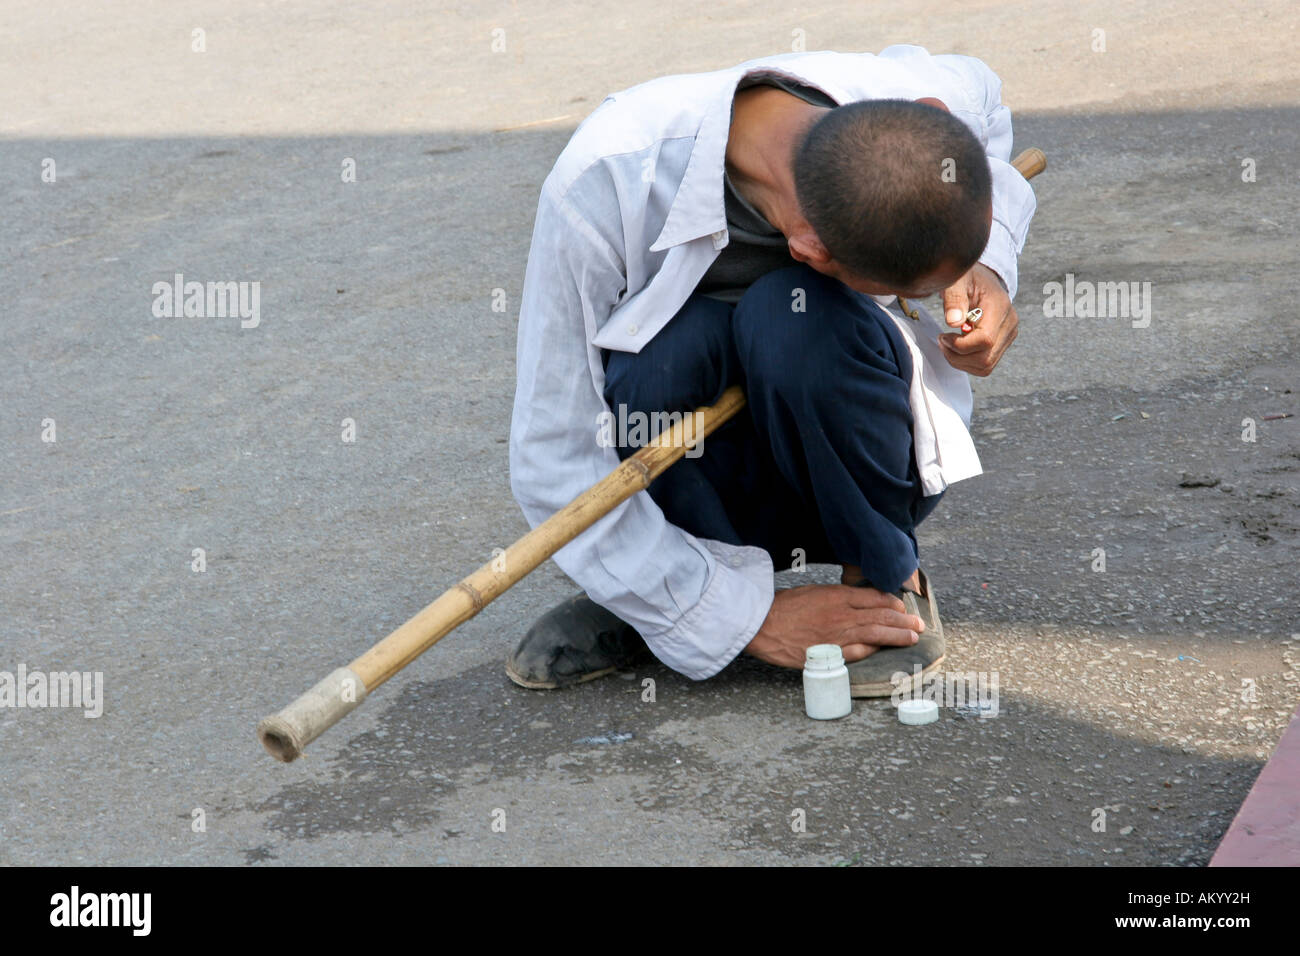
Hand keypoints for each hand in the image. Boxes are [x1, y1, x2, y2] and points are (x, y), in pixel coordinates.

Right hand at [744, 585, 923, 669]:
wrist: (761, 624)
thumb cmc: (782, 607)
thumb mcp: (812, 592)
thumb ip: (835, 597)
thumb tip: (854, 602)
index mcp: (837, 596)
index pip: (874, 598)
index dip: (892, 603)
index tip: (901, 607)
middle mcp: (842, 614)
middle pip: (881, 616)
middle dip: (903, 621)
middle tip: (918, 625)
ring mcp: (838, 635)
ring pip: (875, 634)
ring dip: (897, 636)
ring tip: (911, 638)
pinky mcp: (830, 653)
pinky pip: (858, 652)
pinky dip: (872, 650)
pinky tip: (882, 650)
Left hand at [938, 262, 1017, 376]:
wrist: (981, 279)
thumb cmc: (967, 278)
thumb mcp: (956, 281)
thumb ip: (954, 299)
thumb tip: (953, 322)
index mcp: (1000, 307)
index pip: (985, 340)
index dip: (960, 345)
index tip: (943, 335)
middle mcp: (1009, 324)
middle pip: (985, 359)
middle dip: (957, 356)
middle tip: (942, 341)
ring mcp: (1008, 336)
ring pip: (985, 366)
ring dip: (960, 361)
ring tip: (948, 343)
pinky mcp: (1002, 343)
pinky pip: (985, 364)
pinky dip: (966, 362)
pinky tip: (956, 347)